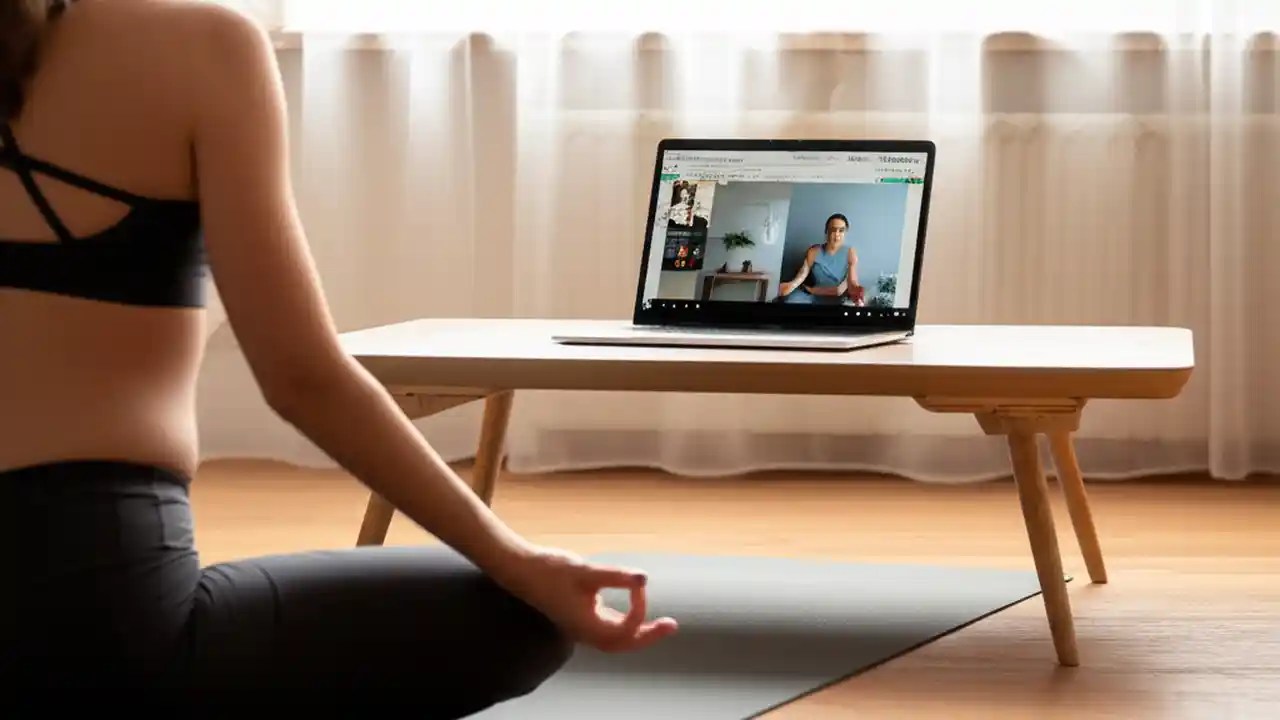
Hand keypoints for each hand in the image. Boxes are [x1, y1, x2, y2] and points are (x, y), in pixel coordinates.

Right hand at [490, 544, 678, 652]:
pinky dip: (623, 623)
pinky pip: (606, 629)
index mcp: (587, 626)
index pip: (626, 627)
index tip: (638, 584)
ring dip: (637, 632)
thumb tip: (644, 578)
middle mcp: (585, 632)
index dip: (639, 607)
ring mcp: (580, 627)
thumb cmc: (550, 570)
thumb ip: (616, 576)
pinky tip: (631, 611)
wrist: (520, 569)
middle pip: (623, 644)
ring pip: (615, 639)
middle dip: (648, 636)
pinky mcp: (577, 617)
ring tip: (658, 625)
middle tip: (671, 626)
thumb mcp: (586, 571)